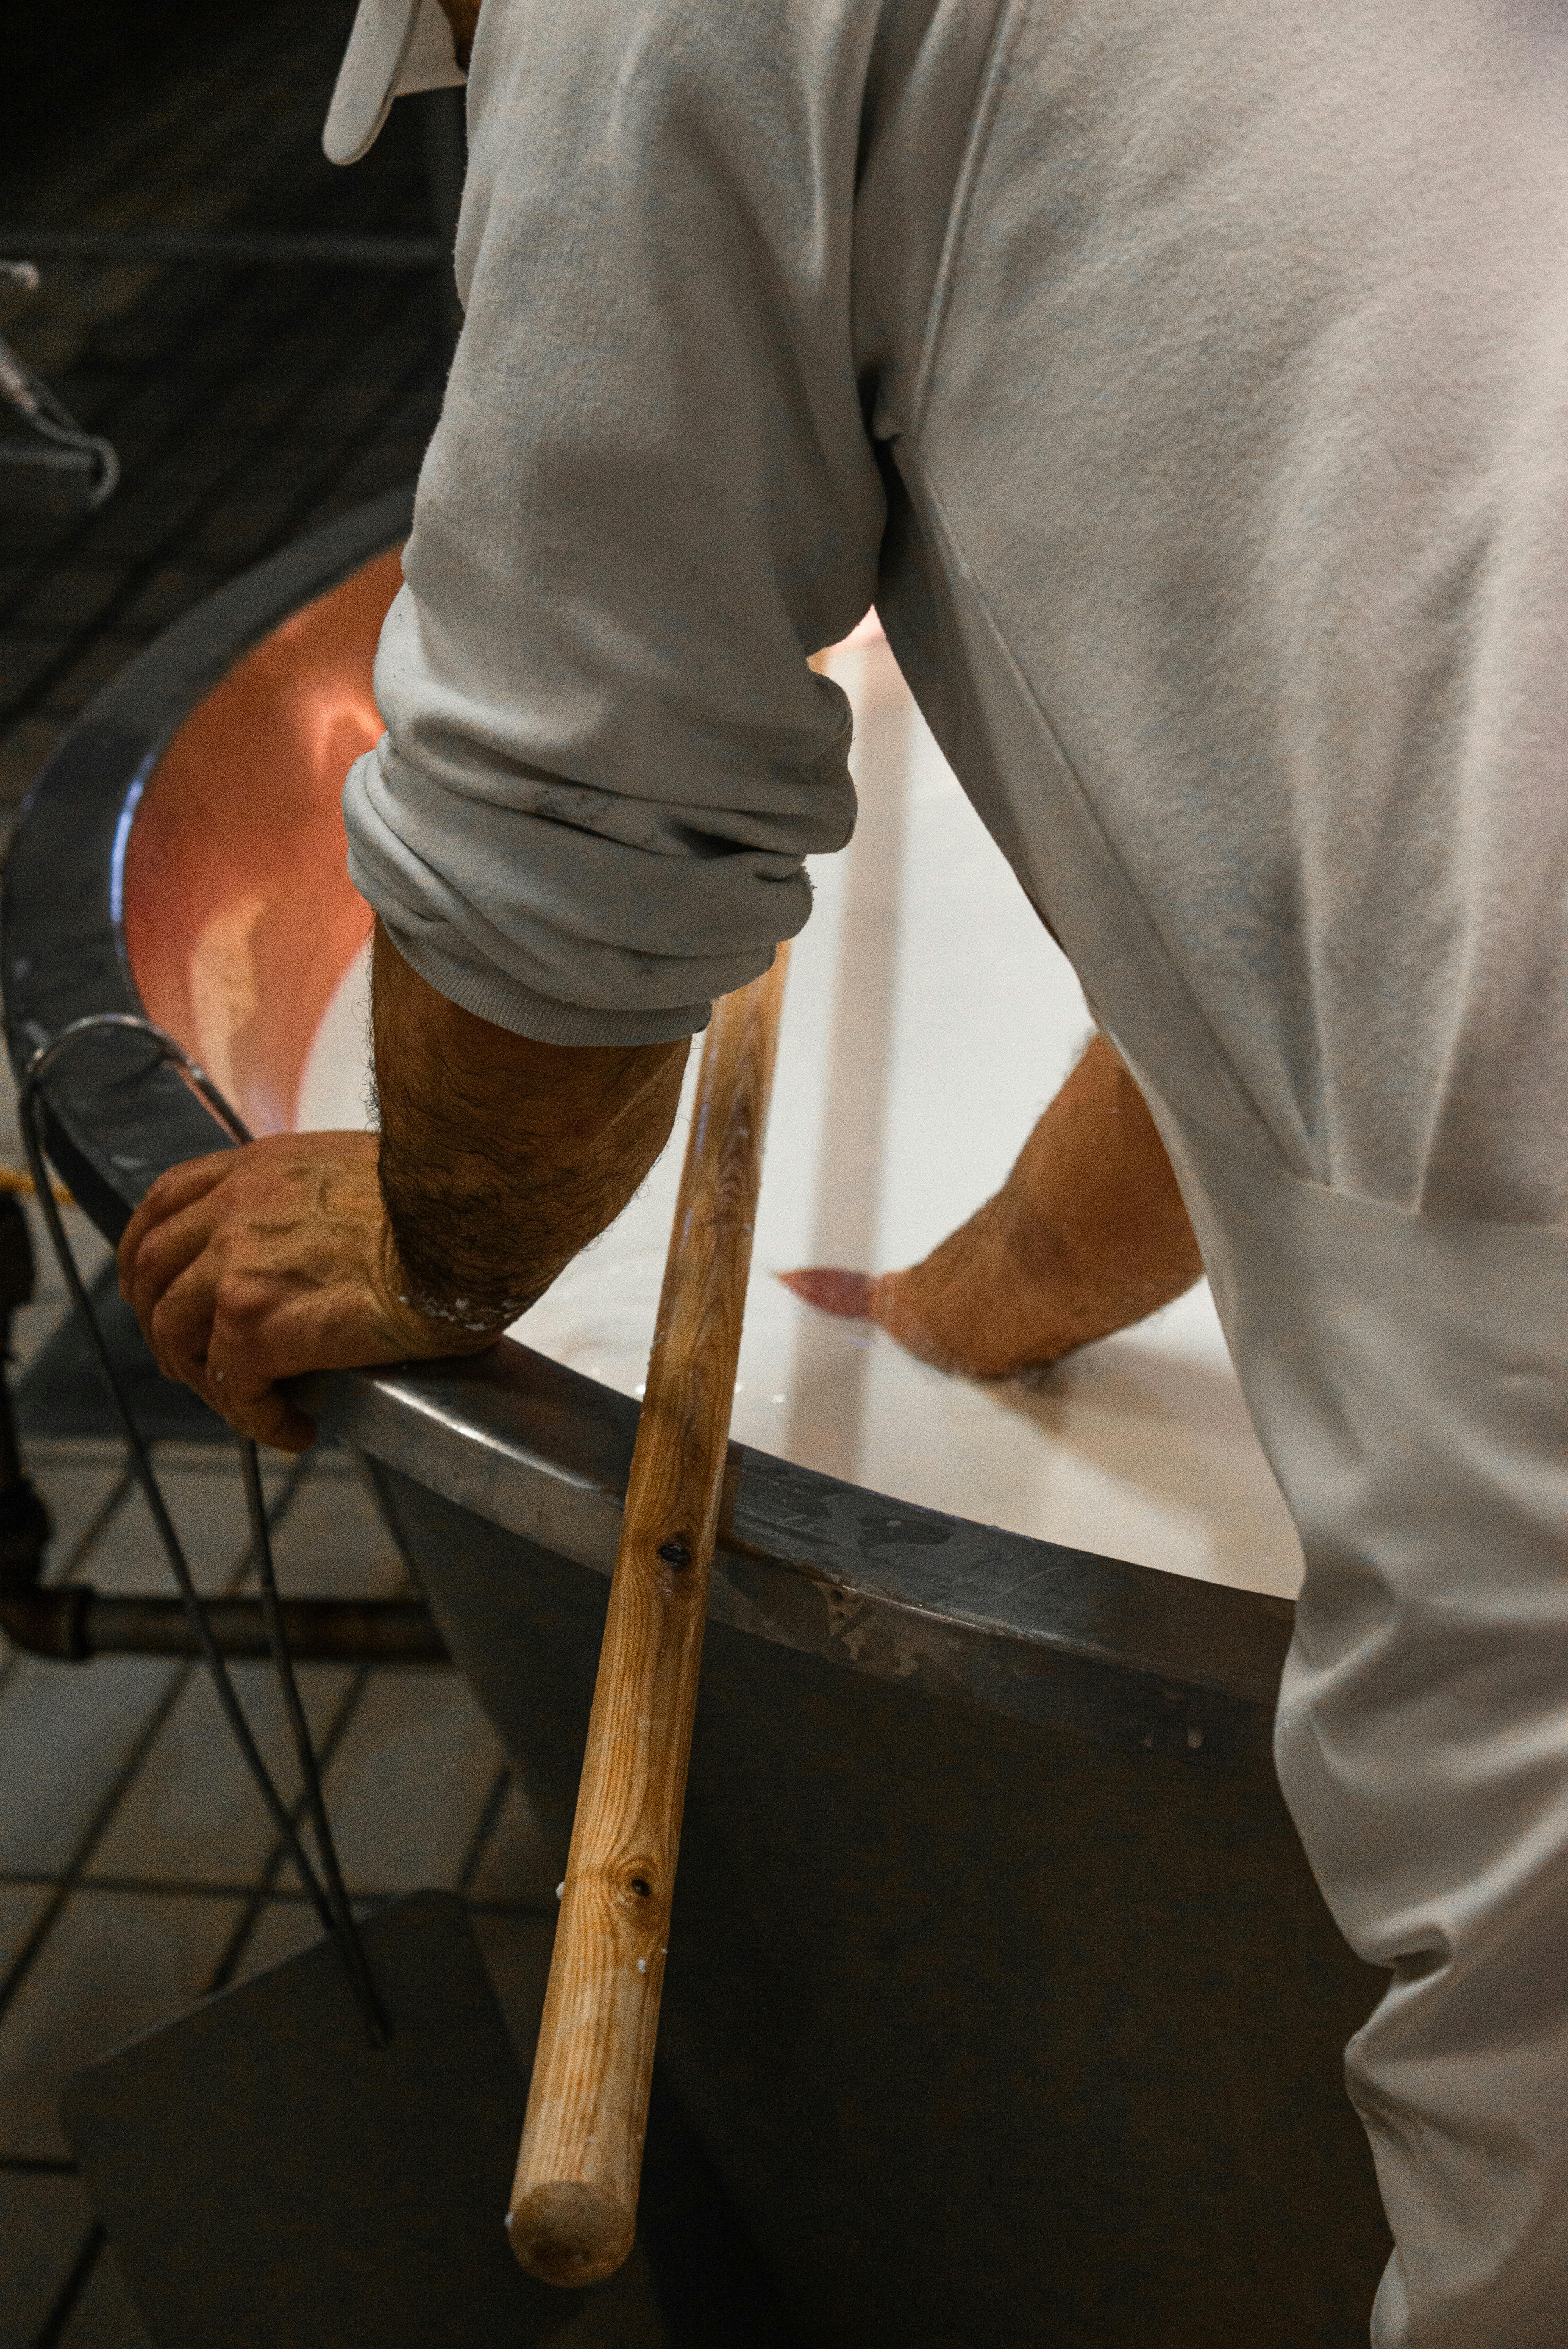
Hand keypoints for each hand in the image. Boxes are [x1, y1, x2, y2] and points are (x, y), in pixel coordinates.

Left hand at [116, 1130, 488, 1452]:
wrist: (469, 1225)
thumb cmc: (449, 1201)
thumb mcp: (362, 1171)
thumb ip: (319, 1197)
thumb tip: (329, 1238)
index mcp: (260, 1167)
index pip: (167, 1201)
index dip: (150, 1252)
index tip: (159, 1288)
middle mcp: (235, 1208)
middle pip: (152, 1270)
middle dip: (161, 1325)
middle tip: (195, 1364)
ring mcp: (237, 1265)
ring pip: (176, 1334)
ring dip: (205, 1379)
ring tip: (251, 1404)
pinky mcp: (258, 1323)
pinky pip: (234, 1388)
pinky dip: (258, 1420)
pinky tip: (296, 1430)